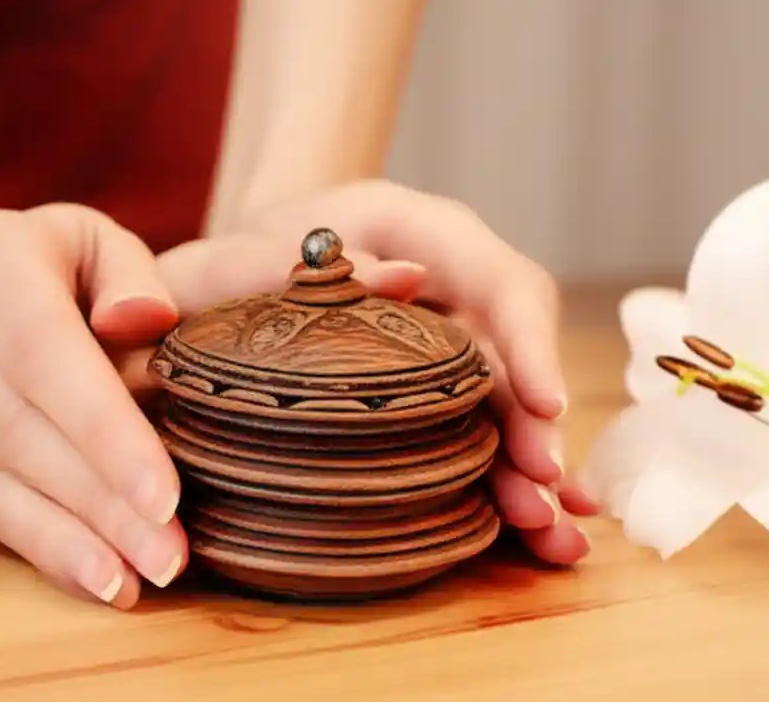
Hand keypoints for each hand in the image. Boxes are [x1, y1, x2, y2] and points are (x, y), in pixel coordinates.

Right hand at [0, 204, 188, 608]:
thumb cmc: (45, 273)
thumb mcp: (93, 244)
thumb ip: (136, 276)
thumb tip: (147, 319)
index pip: (47, 356)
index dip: (106, 433)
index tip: (165, 498)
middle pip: (17, 433)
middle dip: (99, 508)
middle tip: (166, 561)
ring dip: (50, 542)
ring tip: (119, 584)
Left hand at [150, 181, 597, 563]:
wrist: (217, 291)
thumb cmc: (222, 268)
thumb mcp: (235, 259)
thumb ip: (301, 262)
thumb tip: (403, 279)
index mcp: (416, 230)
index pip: (499, 280)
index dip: (530, 343)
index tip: (545, 404)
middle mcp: (448, 287)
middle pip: (514, 357)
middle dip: (532, 430)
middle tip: (539, 498)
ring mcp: (447, 343)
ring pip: (508, 409)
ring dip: (530, 474)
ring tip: (550, 537)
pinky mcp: (437, 395)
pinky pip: (483, 439)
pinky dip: (508, 485)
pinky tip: (542, 535)